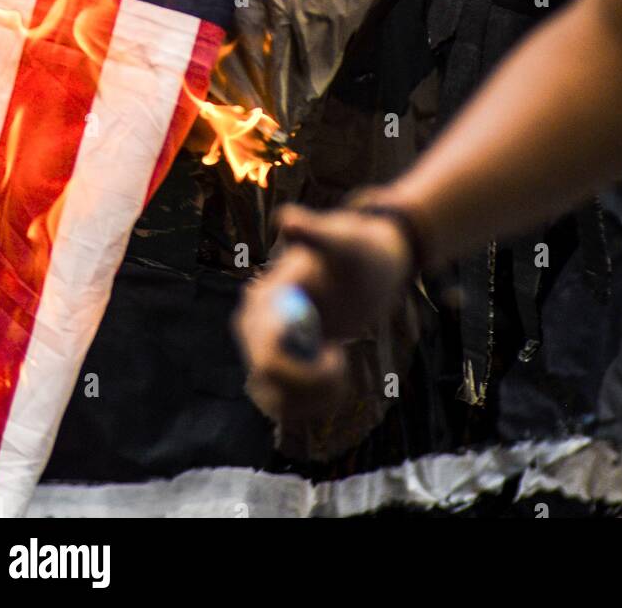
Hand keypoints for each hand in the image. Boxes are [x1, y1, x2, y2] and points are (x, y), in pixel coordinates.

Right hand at [235, 203, 412, 421]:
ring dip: (314, 398)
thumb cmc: (357, 249)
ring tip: (343, 370)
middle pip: (267, 382)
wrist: (366, 266)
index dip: (300, 372)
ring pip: (275, 400)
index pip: (266, 355)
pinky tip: (337, 380)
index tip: (340, 359)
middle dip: (311, 384)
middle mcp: (255, 327)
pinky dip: (313, 404)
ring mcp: (265, 347)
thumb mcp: (344, 241)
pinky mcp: (280, 365)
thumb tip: (286, 217)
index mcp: (265, 300)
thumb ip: (317, 233)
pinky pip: (285, 403)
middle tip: (344, 361)